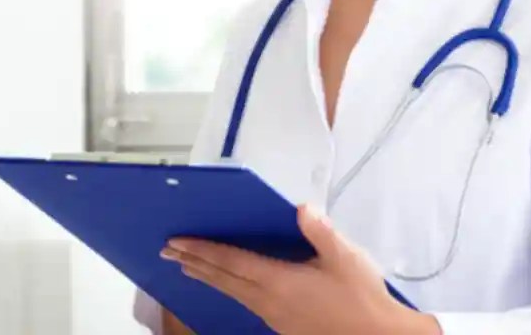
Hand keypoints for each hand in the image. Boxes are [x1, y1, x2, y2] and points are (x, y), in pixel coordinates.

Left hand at [161, 205, 440, 334]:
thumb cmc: (362, 300)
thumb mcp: (346, 258)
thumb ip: (321, 231)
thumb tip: (301, 207)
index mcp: (279, 281)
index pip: (231, 262)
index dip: (202, 250)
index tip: (178, 242)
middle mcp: (269, 301)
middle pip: (223, 279)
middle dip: (194, 263)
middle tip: (168, 252)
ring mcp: (274, 316)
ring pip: (232, 294)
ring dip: (208, 278)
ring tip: (187, 267)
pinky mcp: (283, 326)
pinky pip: (246, 304)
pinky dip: (229, 290)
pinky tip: (230, 288)